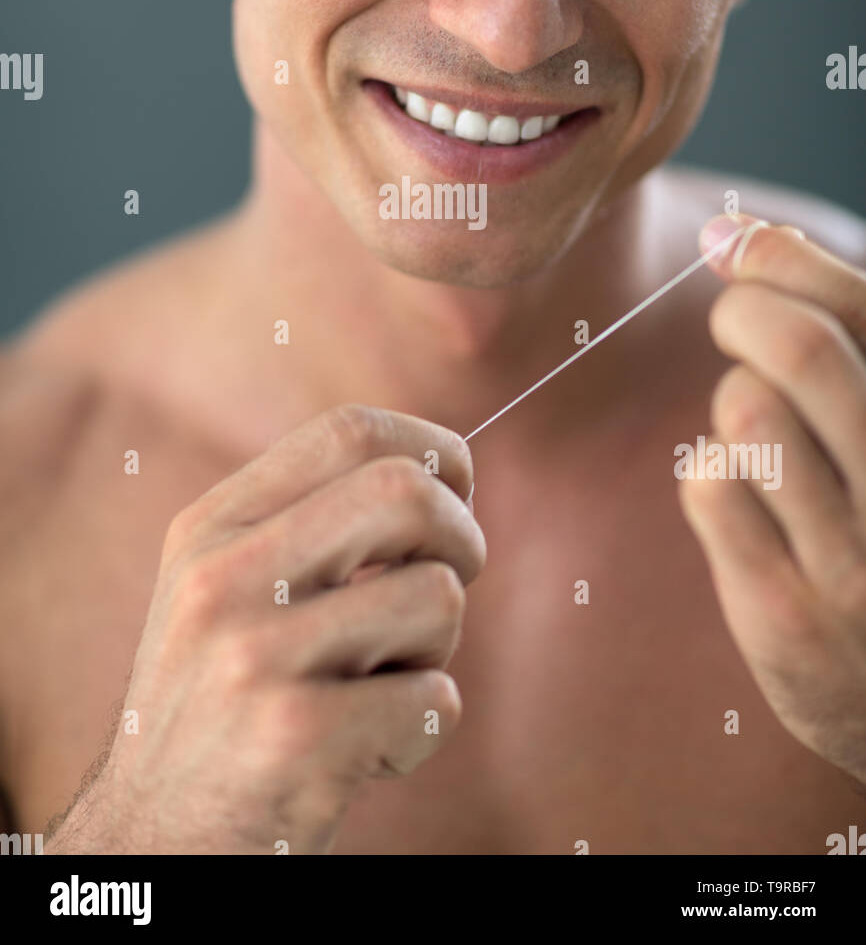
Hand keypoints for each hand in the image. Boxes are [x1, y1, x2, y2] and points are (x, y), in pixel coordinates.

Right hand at [44, 405, 483, 854]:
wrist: (152, 845)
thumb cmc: (217, 710)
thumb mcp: (222, 593)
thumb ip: (305, 527)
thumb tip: (439, 474)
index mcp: (210, 528)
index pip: (348, 430)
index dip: (431, 451)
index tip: (453, 495)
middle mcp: (223, 578)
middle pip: (405, 492)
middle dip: (462, 537)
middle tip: (448, 585)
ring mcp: (254, 657)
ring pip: (438, 596)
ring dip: (437, 650)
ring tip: (378, 687)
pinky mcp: (294, 738)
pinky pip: (436, 700)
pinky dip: (423, 733)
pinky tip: (364, 754)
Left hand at [679, 213, 865, 786]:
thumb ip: (829, 319)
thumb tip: (729, 233)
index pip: (857, 306)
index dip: (778, 256)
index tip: (731, 246)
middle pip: (800, 350)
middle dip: (740, 314)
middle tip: (734, 327)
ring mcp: (858, 560)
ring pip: (748, 411)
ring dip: (733, 405)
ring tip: (759, 435)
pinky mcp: (789, 610)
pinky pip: (709, 486)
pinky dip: (711, 474)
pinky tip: (746, 503)